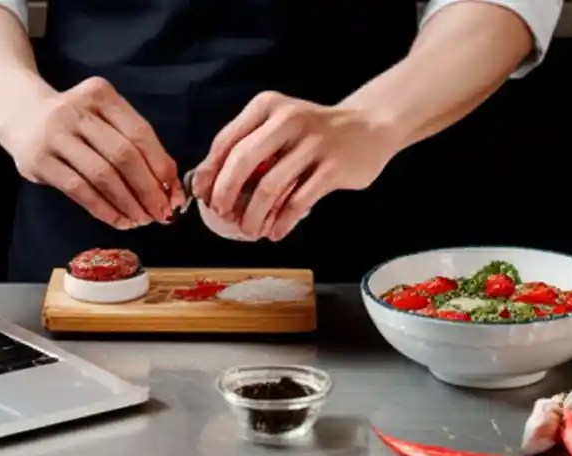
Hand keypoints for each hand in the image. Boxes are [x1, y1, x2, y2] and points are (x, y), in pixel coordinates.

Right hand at [0, 76, 185, 229]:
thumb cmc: (74, 121)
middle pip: (123, 155)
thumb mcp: (101, 116)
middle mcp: (77, 110)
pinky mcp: (39, 160)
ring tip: (141, 220)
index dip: (161, 166)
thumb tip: (169, 187)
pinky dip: (103, 208)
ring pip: (102, 175)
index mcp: (101, 94)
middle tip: (161, 213)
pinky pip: (78, 189)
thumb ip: (132, 142)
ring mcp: (55, 134)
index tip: (174, 193)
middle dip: (148, 189)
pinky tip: (118, 220)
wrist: (19, 112)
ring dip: (127, 202)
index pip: (140, 133)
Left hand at [190, 91, 403, 241]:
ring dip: (253, 215)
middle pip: (243, 162)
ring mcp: (313, 143)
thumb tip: (207, 185)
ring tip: (250, 230)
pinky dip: (282, 222)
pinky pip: (298, 201)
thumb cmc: (312, 134)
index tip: (203, 196)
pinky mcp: (333, 167)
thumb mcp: (277, 128)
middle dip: (226, 195)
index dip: (209, 173)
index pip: (226, 141)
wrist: (368, 128)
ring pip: (269, 187)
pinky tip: (275, 231)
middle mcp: (288, 119)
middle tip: (223, 215)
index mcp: (267, 107)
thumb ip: (246, 149)